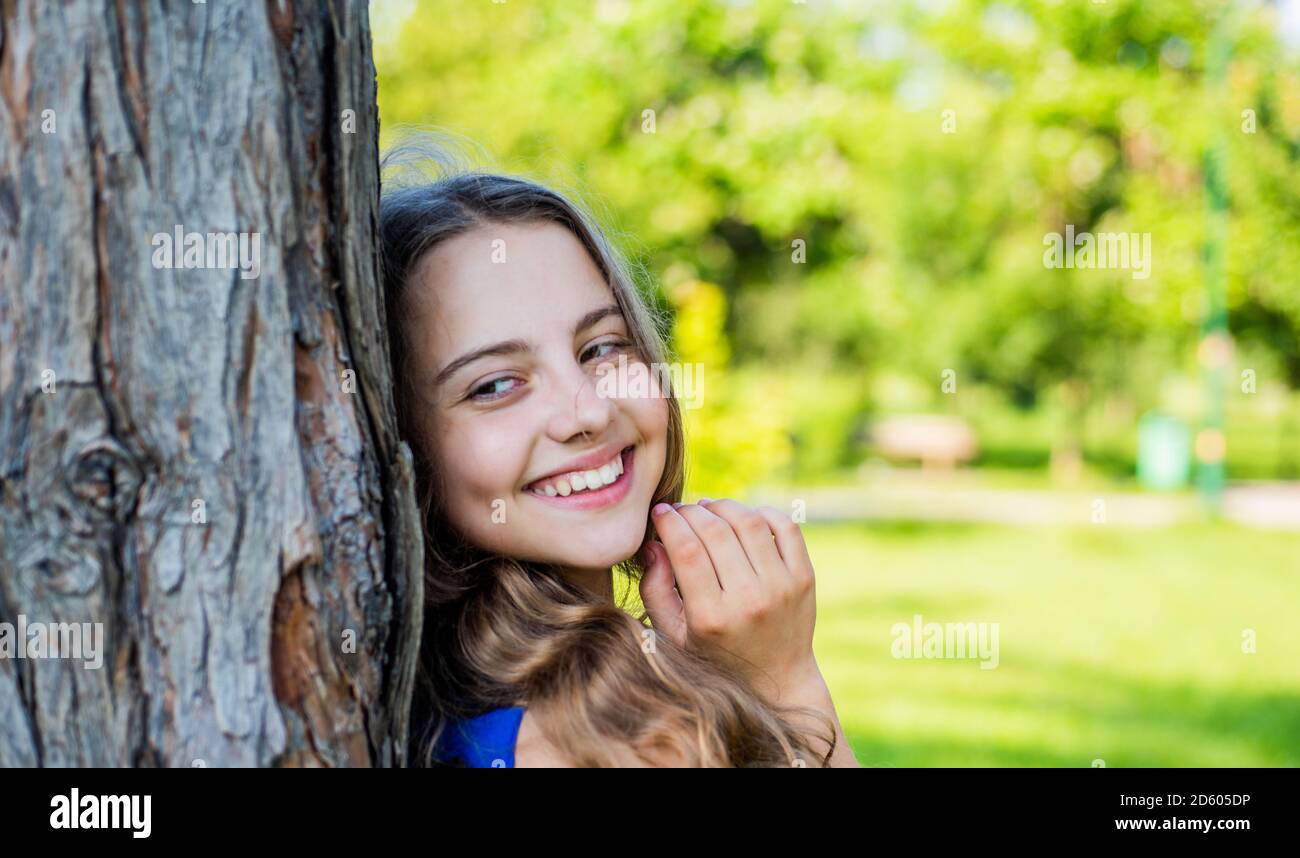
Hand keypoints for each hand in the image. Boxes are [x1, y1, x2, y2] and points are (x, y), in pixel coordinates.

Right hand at [639, 498, 820, 701]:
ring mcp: (781, 587)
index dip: (669, 521)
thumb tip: (654, 544)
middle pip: (715, 531)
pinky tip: (744, 517)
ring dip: (724, 506)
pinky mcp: (803, 578)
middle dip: (691, 511)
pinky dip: (762, 512)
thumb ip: (655, 590)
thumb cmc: (715, 655)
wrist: (778, 680)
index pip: (686, 549)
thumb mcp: (674, 636)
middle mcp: (749, 600)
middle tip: (681, 509)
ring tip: (708, 508)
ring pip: (749, 522)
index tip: (659, 512)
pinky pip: (785, 527)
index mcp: (711, 617)